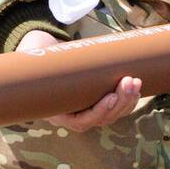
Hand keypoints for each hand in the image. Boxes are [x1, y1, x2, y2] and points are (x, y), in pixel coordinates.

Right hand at [16, 30, 142, 130]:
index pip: (81, 122)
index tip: (110, 97)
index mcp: (55, 111)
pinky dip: (128, 100)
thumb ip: (35, 55)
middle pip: (101, 119)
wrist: (43, 56)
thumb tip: (36, 46)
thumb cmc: (37, 57)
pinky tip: (137, 88)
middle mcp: (71, 115)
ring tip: (135, 81)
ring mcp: (86, 110)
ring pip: (111, 115)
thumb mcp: (33, 58)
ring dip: (127, 100)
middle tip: (129, 80)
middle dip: (119, 102)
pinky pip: (116, 109)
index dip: (98, 112)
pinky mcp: (97, 101)